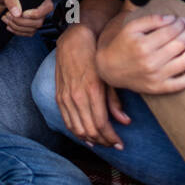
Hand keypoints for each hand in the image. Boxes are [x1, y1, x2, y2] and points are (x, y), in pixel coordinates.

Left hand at [0, 0, 54, 37]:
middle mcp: (38, 7)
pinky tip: (8, 24)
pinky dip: (17, 31)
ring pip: (32, 29)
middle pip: (39, 22)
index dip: (37, 13)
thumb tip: (18, 13)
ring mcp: (33, 17)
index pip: (48, 7)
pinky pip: (27, 33)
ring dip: (17, 26)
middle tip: (8, 14)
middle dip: (22, 21)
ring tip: (5, 17)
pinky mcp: (27, 24)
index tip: (23, 13)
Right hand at [54, 26, 129, 148]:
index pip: (101, 125)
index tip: (120, 143)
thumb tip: (125, 121)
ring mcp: (66, 97)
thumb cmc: (96, 55)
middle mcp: (77, 97)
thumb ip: (115, 101)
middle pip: (90, 130)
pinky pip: (67, 121)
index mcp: (92, 91)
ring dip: (90, 139)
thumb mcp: (110, 76)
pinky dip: (76, 132)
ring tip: (102, 142)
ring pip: (77, 129)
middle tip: (113, 144)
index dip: (111, 138)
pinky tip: (85, 136)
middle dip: (103, 141)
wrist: (74, 40)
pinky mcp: (60, 96)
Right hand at [95, 13, 184, 94]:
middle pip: (180, 44)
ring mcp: (155, 76)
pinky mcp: (157, 88)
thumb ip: (151, 19)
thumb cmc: (122, 44)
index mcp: (143, 45)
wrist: (109, 69)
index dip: (180, 23)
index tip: (183, 20)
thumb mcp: (131, 27)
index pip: (171, 31)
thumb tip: (172, 18)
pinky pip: (179, 85)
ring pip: (184, 62)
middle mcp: (150, 62)